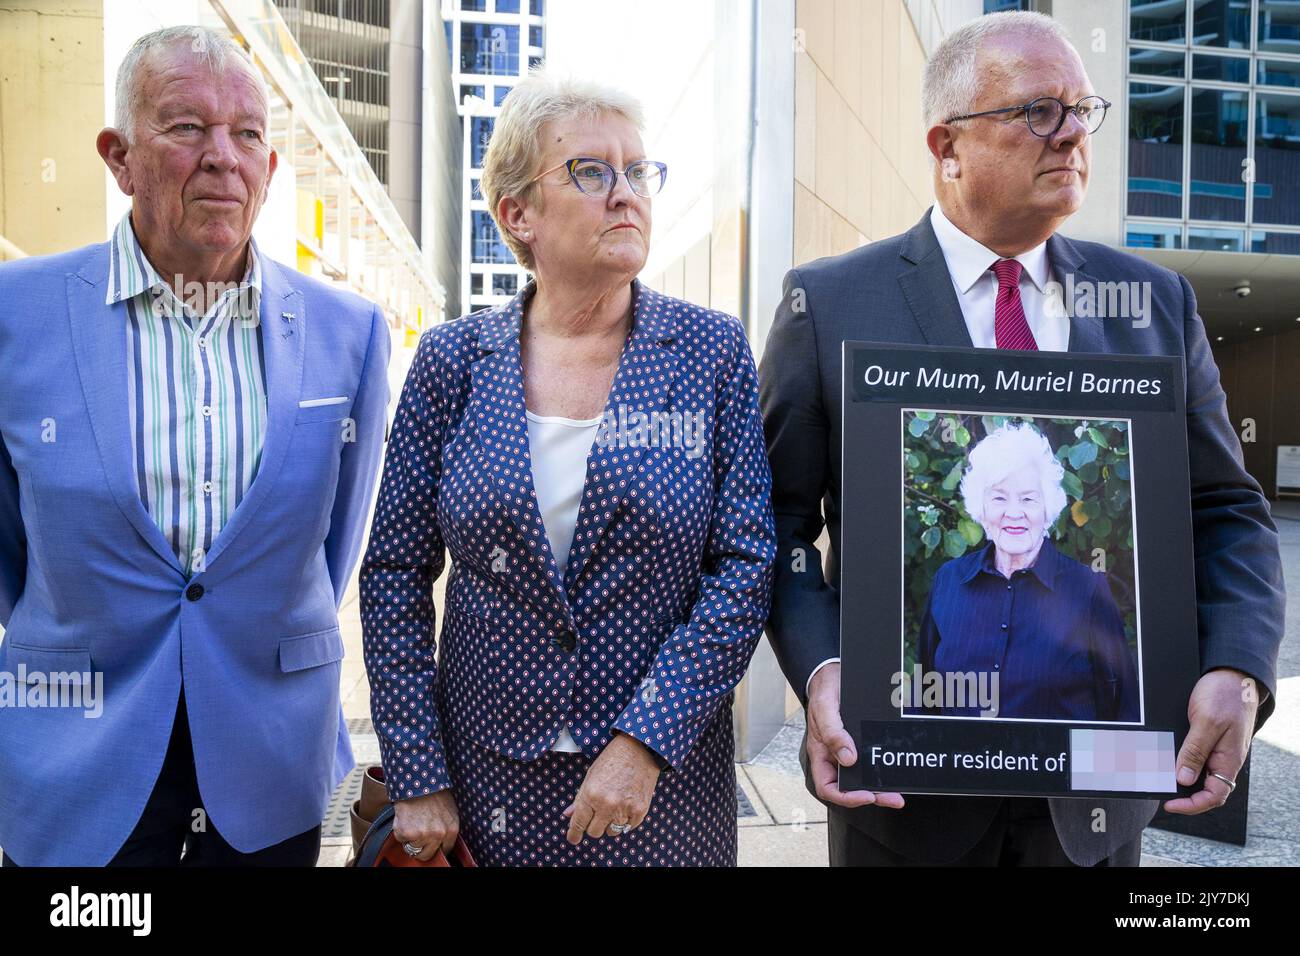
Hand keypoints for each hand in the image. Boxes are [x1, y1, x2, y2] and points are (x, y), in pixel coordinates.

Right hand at [393, 789, 459, 860]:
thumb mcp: (450, 810)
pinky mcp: (407, 833)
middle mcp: (438, 835)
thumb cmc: (434, 793)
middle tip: (417, 831)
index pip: (444, 851)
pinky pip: (400, 839)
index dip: (435, 847)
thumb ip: (447, 828)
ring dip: (410, 837)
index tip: (429, 843)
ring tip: (413, 819)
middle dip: (421, 846)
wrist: (418, 779)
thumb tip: (443, 844)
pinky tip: (405, 817)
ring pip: (412, 848)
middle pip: (426, 855)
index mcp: (451, 830)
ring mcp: (422, 835)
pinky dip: (399, 830)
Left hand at [563, 732, 659, 843]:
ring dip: (610, 824)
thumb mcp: (590, 776)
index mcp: (591, 795)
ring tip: (614, 806)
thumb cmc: (612, 760)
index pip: (578, 823)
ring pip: (611, 832)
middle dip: (593, 825)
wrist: (639, 749)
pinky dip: (626, 820)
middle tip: (597, 814)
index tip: (573, 839)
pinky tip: (626, 804)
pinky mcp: (640, 811)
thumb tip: (568, 815)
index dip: (574, 834)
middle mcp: (607, 805)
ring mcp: (624, 809)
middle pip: (594, 832)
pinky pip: (628, 827)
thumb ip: (579, 799)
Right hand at [807, 663, 904, 808]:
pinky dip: (882, 769)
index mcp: (821, 755)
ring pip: (863, 778)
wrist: (834, 675)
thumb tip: (848, 758)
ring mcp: (848, 751)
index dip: (846, 797)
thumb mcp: (825, 709)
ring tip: (898, 793)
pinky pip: (871, 761)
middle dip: (872, 796)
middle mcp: (835, 757)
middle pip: (850, 787)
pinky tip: (894, 771)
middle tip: (893, 798)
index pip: (828, 788)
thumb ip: (833, 733)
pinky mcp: (861, 743)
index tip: (865, 794)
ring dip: (880, 787)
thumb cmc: (824, 692)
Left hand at [1163, 668, 1258, 814]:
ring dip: (1178, 777)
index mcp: (1228, 759)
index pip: (1214, 795)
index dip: (1191, 805)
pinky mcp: (1207, 739)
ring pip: (1197, 773)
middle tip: (1158, 789)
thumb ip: (1195, 750)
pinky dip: (1180, 760)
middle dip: (1182, 794)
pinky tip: (1163, 757)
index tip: (1169, 803)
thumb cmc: (1225, 695)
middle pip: (1205, 789)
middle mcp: (1223, 758)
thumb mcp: (1207, 722)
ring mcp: (1216, 749)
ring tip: (1156, 775)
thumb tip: (1183, 778)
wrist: (1231, 675)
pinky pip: (1194, 757)